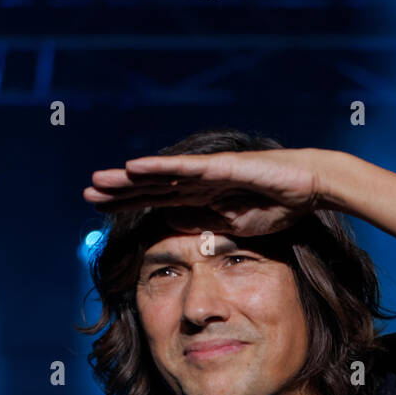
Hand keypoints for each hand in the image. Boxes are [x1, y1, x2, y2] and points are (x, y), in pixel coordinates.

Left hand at [82, 148, 324, 236]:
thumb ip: (205, 226)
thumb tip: (175, 226)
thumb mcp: (234, 226)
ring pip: (159, 176)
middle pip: (150, 187)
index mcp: (201, 198)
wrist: (308, 188)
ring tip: (98, 181)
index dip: (130, 206)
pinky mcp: (219, 168)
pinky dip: (158, 168)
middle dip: (119, 192)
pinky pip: (183, 169)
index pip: (156, 202)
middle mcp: (198, 182)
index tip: (102, 212)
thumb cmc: (277, 205)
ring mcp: (206, 173)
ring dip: (128, 179)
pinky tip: (133, 167)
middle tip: (87, 196)